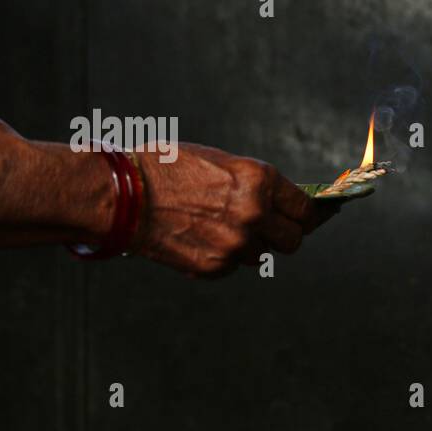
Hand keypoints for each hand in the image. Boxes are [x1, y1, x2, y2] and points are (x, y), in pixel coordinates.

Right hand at [134, 142, 332, 276]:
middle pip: (293, 240)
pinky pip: (232, 267)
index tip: (311, 219)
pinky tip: (199, 239)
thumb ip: (256, 185)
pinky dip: (222, 257)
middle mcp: (254, 214)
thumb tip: (283, 204)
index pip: (306, 210)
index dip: (309, 216)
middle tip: (270, 229)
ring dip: (248, 246)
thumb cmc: (166, 169)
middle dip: (283, 235)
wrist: (121, 194)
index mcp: (260, 181)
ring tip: (217, 227)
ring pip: (261, 255)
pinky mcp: (214, 267)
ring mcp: (235, 244)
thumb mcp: (220, 162)